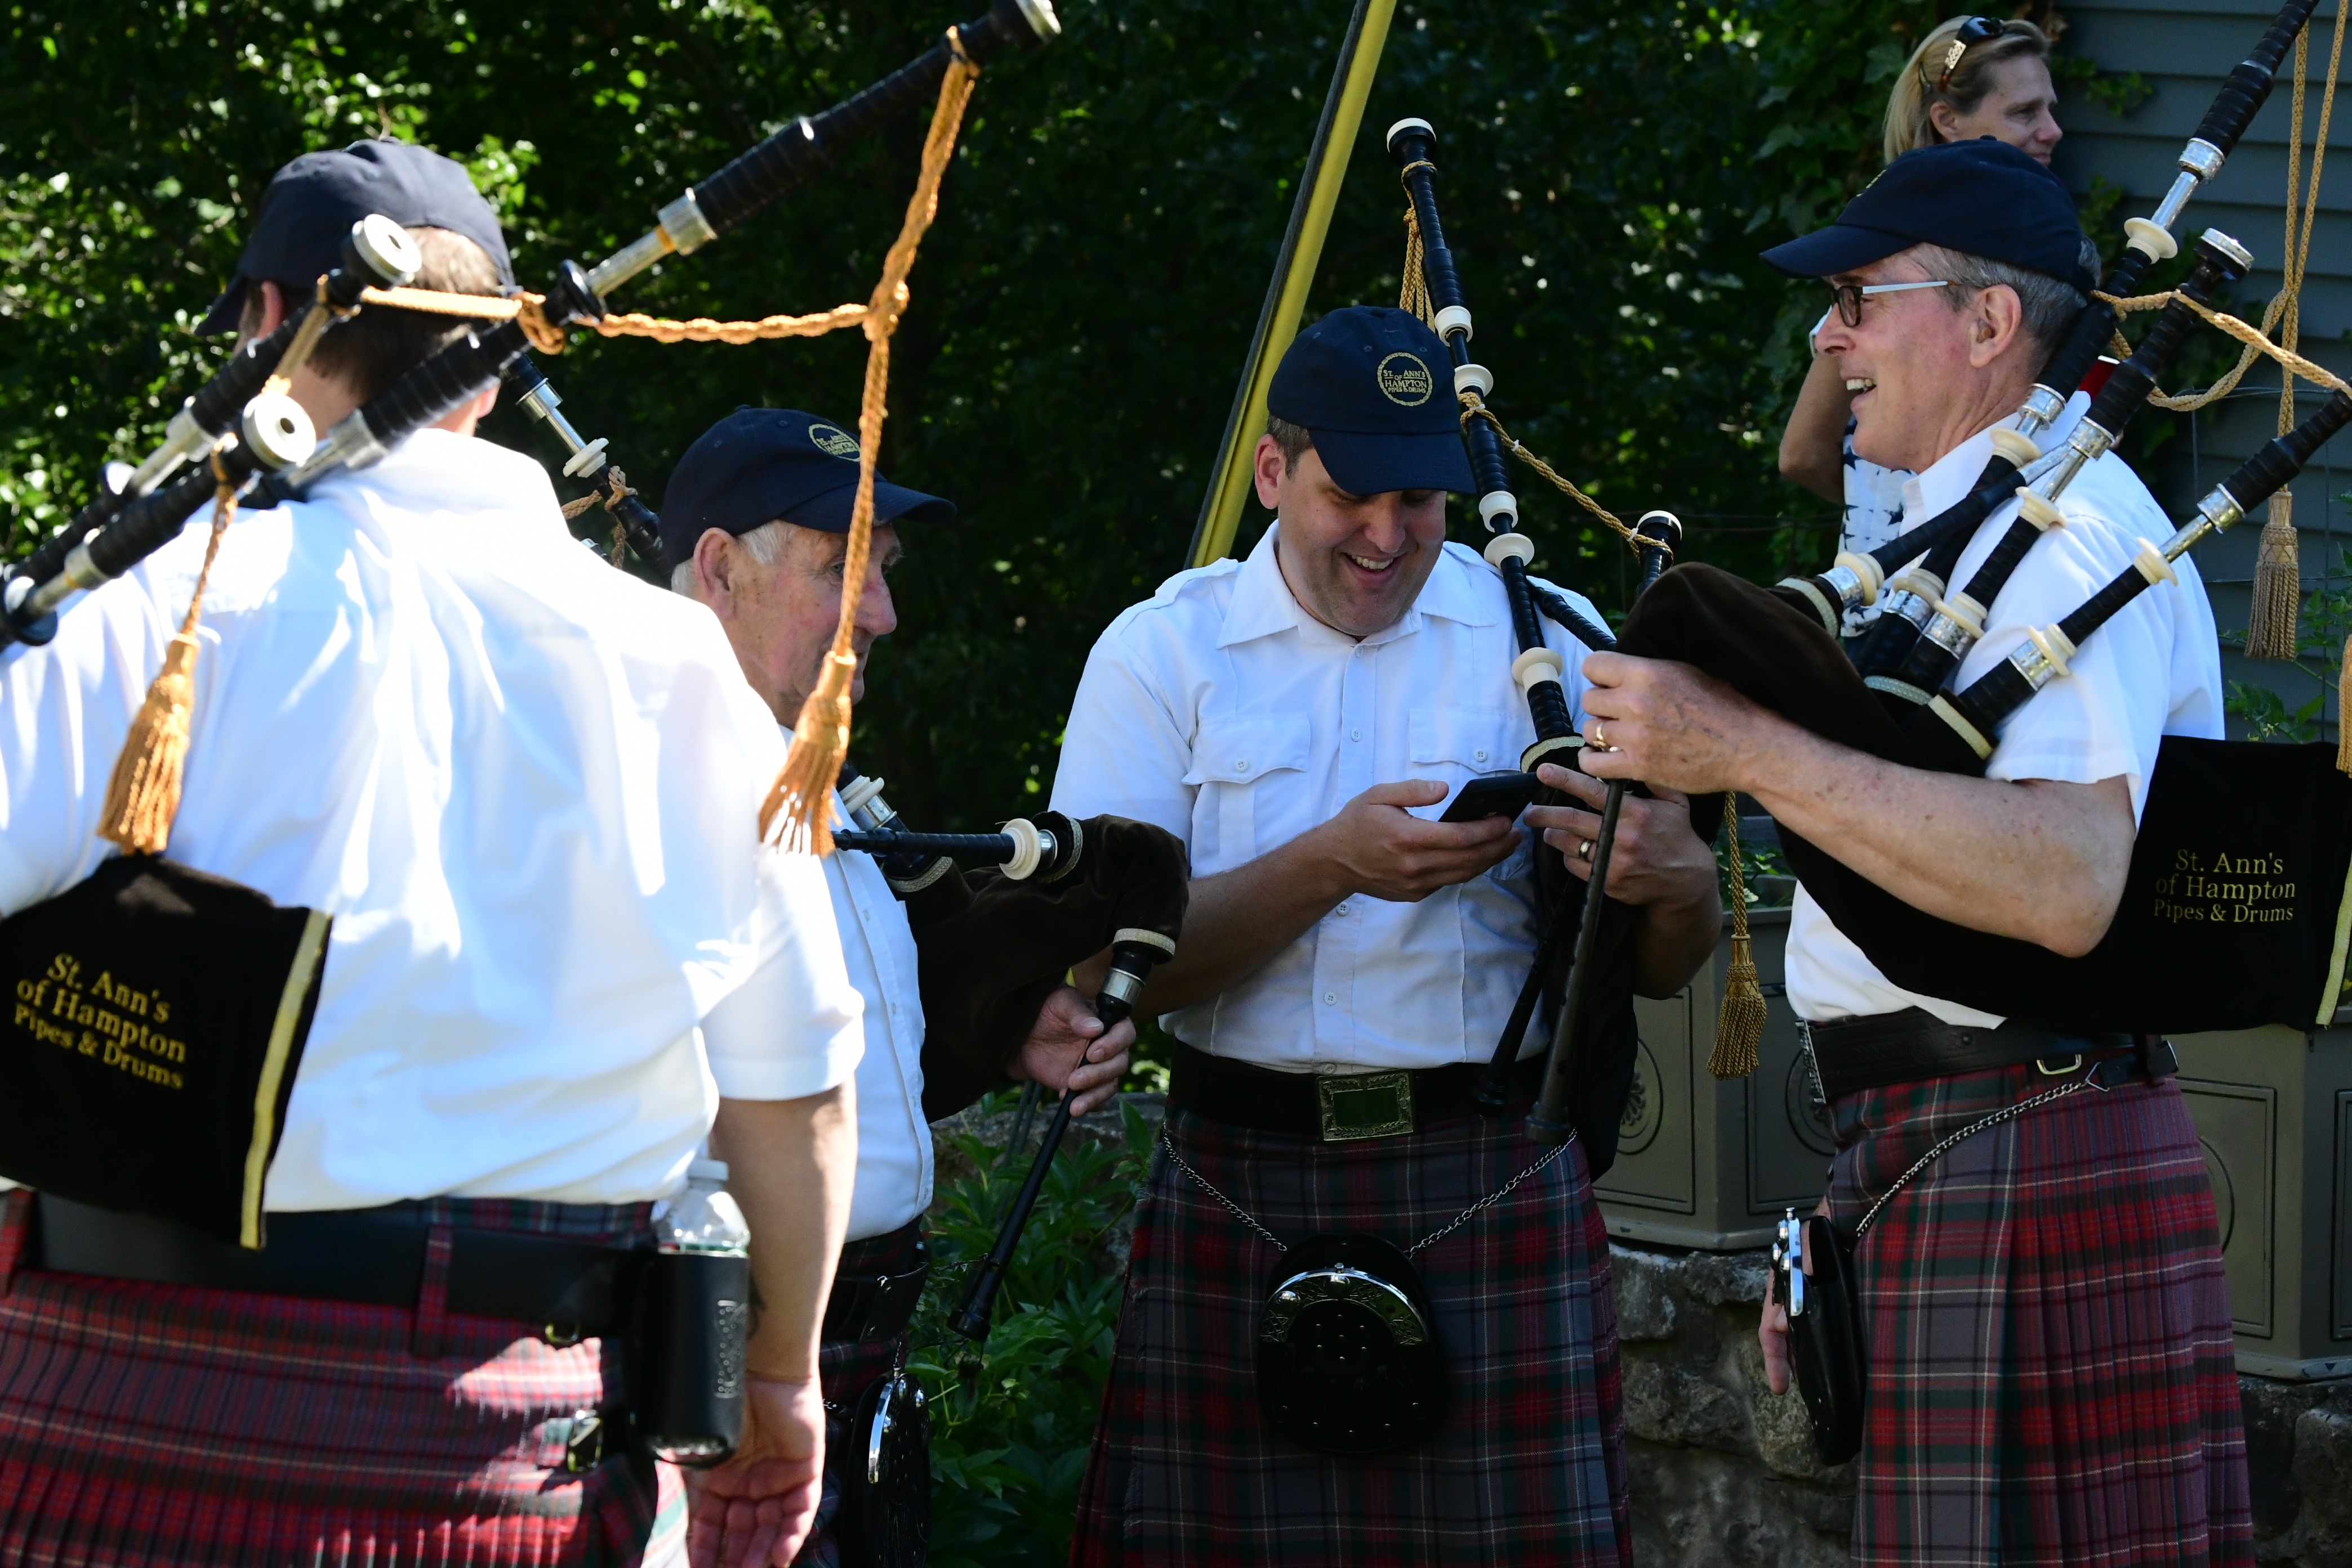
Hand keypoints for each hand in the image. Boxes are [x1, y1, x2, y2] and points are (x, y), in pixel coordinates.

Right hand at [686, 1374, 824, 1567]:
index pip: (714, 1527)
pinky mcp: (806, 1470)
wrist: (756, 1367)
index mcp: (722, 1482)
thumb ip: (696, 1491)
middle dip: (737, 1559)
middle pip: (744, 1532)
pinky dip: (792, 1533)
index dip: (707, 1551)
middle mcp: (751, 1484)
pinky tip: (780, 1554)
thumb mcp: (699, 1456)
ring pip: (772, 1527)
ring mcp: (779, 1478)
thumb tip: (689, 1530)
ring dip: (762, 1553)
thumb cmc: (723, 1404)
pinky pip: (801, 1509)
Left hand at [1013, 984, 1135, 1115]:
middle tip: (1074, 1078)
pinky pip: (1097, 1099)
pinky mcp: (1089, 1085)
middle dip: (1099, 1074)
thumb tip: (1096, 1028)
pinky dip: (1087, 1104)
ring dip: (1094, 1095)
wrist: (1025, 1038)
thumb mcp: (1059, 1004)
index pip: (1125, 1033)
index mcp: (1109, 1021)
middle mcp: (1110, 1045)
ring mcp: (1100, 1067)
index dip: (1114, 1045)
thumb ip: (1077, 1013)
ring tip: (1073, 1103)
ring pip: (1111, 1085)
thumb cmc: (1047, 1013)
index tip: (1093, 1053)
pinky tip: (1070, 1105)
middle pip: (1120, 1063)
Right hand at [1313, 779, 1519, 902]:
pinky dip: (1468, 869)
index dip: (1488, 829)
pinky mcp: (1414, 893)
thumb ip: (1413, 790)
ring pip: (1463, 874)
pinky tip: (1479, 857)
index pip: (1460, 836)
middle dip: (1497, 846)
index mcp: (1407, 837)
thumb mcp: (1378, 795)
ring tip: (1506, 845)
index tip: (1506, 820)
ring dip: (1489, 860)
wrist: (1333, 862)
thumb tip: (1444, 789)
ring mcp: (1415, 883)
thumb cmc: (1356, 824)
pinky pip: (1449, 882)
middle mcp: (1414, 865)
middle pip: (1469, 859)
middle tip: (1515, 833)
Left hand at [1527, 765, 1713, 909]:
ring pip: (1569, 844)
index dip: (1566, 780)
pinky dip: (1568, 856)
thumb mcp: (1676, 803)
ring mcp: (1613, 861)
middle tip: (1529, 811)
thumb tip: (1633, 756)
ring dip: (1552, 835)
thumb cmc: (1678, 837)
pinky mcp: (1607, 881)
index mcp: (1635, 813)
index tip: (1543, 771)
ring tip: (1545, 829)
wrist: (1685, 883)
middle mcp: (1621, 836)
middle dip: (1544, 813)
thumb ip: (1654, 779)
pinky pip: (1576, 866)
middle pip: (1571, 820)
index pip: (1593, 792)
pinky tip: (1568, 850)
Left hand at [1576, 651, 1787, 796]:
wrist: (1747, 746)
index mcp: (1647, 672)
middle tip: (1619, 713)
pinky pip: (1593, 763)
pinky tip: (1604, 758)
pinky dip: (1594, 761)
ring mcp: (1635, 736)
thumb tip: (1622, 670)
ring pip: (1590, 730)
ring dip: (1602, 734)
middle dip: (1602, 706)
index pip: (1594, 665)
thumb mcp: (1687, 671)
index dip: (1599, 675)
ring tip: (1620, 736)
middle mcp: (1635, 702)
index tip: (1608, 684)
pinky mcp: (1638, 766)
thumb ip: (1650, 670)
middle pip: (1589, 699)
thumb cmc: (1724, 707)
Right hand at [1759, 1198, 1829, 1398]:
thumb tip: (1782, 1324)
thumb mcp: (1805, 1254)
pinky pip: (1825, 1325)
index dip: (1773, 1359)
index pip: (1770, 1330)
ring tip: (1820, 1379)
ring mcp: (1813, 1297)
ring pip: (1805, 1333)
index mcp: (1780, 1288)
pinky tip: (1840, 1354)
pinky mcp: (1834, 1297)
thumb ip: (1796, 1286)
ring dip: (1808, 1355)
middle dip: (1789, 1363)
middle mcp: (1793, 1296)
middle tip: (1799, 1389)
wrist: (1849, 1211)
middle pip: (1785, 1337)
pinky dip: (1827, 1342)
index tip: (1780, 1387)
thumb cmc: (1821, 1231)